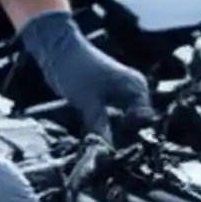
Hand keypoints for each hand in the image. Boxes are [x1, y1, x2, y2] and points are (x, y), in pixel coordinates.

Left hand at [19, 10, 154, 140]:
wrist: (57, 50)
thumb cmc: (76, 70)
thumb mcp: (88, 102)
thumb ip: (100, 127)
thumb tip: (106, 151)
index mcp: (136, 88)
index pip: (144, 121)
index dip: (131, 137)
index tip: (116, 150)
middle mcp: (134, 90)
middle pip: (135, 123)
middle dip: (122, 137)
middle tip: (106, 151)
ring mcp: (121, 93)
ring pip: (123, 122)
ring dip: (113, 133)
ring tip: (100, 146)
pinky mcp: (108, 97)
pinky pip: (112, 118)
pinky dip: (105, 127)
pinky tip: (96, 136)